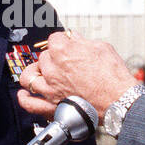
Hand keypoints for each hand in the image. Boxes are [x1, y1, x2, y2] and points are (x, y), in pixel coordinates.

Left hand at [16, 30, 138, 121]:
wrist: (120, 102)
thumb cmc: (113, 76)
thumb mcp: (102, 47)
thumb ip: (83, 41)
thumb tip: (75, 38)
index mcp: (62, 51)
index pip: (54, 39)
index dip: (63, 42)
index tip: (69, 45)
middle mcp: (52, 69)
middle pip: (43, 57)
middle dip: (53, 57)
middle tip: (65, 61)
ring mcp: (49, 89)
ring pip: (29, 77)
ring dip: (35, 73)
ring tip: (41, 73)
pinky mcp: (52, 106)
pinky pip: (30, 104)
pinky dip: (25, 99)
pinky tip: (24, 95)